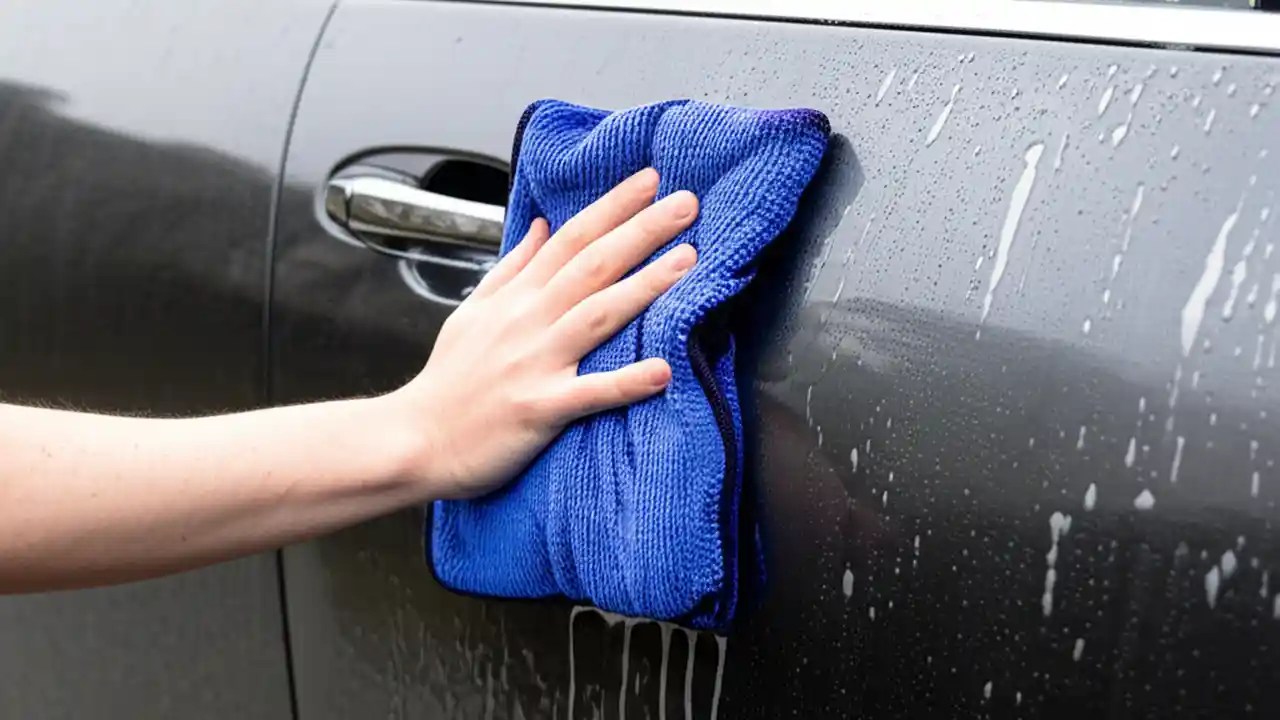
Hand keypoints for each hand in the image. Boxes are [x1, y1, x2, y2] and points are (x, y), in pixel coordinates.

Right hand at [388, 168, 698, 498]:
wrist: (415, 440)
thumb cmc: (449, 381)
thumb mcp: (473, 311)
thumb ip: (513, 268)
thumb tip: (542, 226)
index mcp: (517, 298)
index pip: (570, 238)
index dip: (612, 207)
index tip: (651, 180)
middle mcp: (529, 322)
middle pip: (592, 264)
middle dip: (641, 230)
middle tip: (686, 202)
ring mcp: (535, 364)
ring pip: (597, 315)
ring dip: (645, 287)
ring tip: (688, 262)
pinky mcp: (539, 408)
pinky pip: (589, 393)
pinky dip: (626, 382)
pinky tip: (664, 371)